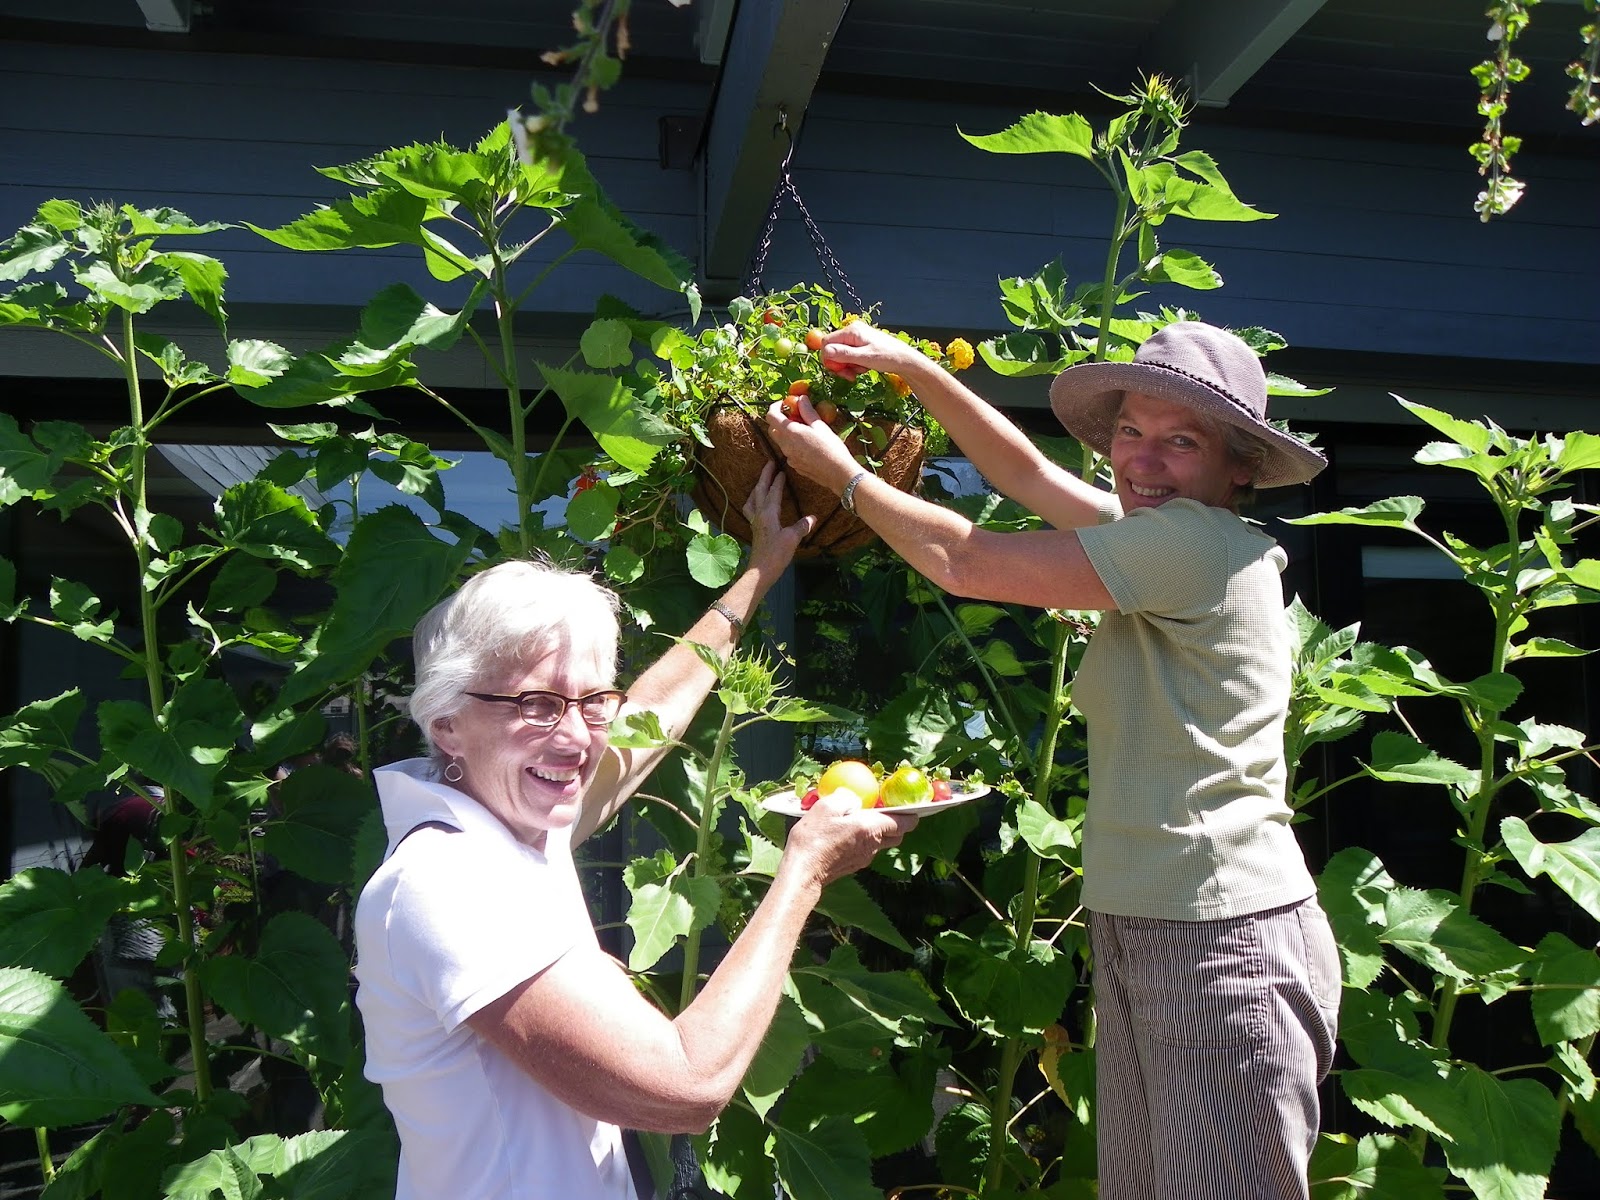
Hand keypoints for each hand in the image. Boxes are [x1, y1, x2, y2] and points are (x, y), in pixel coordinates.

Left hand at [742, 460, 813, 574]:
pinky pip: (751, 509)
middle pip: (759, 490)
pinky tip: (758, 504)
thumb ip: (801, 526)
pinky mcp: (755, 529)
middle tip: (768, 463)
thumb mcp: (792, 539)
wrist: (760, 571)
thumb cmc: (776, 554)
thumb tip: (813, 517)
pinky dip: (754, 501)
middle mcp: (759, 514)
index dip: (778, 480)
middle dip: (764, 476)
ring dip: (757, 487)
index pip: (773, 491)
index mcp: (768, 513)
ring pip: (752, 499)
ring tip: (761, 481)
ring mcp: (755, 522)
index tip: (782, 468)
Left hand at [764, 394, 860, 493]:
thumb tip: (801, 399)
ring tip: (805, 430)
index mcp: (790, 433)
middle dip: (779, 421)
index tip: (783, 404)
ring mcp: (789, 457)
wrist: (838, 473)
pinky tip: (808, 445)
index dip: (774, 407)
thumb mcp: (820, 426)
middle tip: (794, 416)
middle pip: (773, 429)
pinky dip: (793, 445)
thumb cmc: (831, 448)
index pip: (771, 416)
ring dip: (787, 433)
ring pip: (781, 441)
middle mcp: (785, 446)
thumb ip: (807, 411)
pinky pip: (789, 452)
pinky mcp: (794, 466)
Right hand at [783, 791, 916, 889]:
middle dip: (897, 823)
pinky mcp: (855, 865)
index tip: (911, 805)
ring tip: (863, 819)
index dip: (911, 814)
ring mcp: (864, 857)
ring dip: (880, 832)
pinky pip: (868, 850)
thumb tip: (854, 797)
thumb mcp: (826, 807)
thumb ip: (846, 797)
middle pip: (897, 835)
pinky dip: (865, 841)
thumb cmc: (813, 839)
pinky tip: (848, 833)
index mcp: (871, 828)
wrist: (803, 872)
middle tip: (885, 810)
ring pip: (882, 843)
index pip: (904, 822)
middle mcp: (873, 845)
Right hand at [819, 321, 934, 382]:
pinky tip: (863, 368)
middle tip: (849, 375)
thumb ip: (844, 354)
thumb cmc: (888, 357)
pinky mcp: (860, 344)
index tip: (839, 371)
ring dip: (847, 366)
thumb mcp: (865, 358)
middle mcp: (852, 331)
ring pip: (840, 354)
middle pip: (832, 349)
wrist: (905, 359)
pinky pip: (848, 356)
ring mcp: (856, 338)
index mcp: (852, 331)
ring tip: (860, 371)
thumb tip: (826, 352)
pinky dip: (853, 364)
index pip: (826, 342)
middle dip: (838, 364)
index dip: (829, 359)